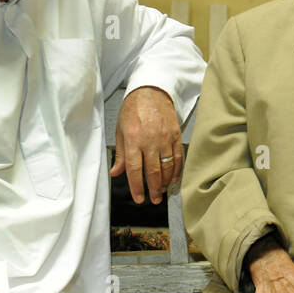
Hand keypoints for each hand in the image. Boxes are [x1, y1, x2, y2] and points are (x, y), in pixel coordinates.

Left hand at [110, 86, 182, 204]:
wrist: (151, 92)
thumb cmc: (133, 110)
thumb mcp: (120, 130)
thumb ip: (120, 154)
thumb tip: (116, 172)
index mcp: (133, 140)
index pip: (134, 169)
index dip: (137, 187)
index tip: (139, 198)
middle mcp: (150, 140)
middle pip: (153, 171)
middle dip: (153, 189)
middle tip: (154, 199)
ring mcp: (164, 138)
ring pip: (167, 166)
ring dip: (164, 182)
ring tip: (162, 191)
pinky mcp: (175, 134)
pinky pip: (177, 156)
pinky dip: (176, 170)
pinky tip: (173, 178)